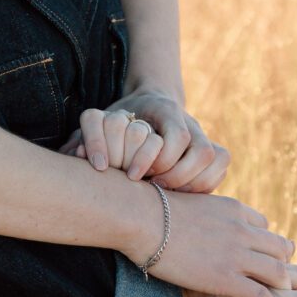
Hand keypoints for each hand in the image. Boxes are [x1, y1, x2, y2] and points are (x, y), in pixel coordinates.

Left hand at [60, 91, 229, 189]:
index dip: (159, 160)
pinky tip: (183, 193)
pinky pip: (221, 165)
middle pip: (202, 150)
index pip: (177, 136)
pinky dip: (206, 182)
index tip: (136, 176)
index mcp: (164, 108)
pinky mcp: (210, 147)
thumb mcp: (101, 120)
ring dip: (194, 182)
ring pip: (216, 156)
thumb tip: (75, 154)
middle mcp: (188, 119)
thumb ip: (88, 134)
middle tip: (153, 189)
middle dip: (177, 176)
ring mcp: (202, 132)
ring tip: (168, 193)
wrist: (148, 103)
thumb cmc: (118, 118)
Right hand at [124, 182, 296, 296]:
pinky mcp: (225, 278)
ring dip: (282, 287)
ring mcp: (236, 254)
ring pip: (278, 273)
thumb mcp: (192, 201)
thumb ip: (207, 210)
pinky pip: (261, 295)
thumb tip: (202, 215)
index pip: (265, 229)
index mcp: (234, 210)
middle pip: (280, 250)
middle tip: (276, 282)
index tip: (258, 258)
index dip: (265, 245)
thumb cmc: (155, 210)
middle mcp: (242, 230)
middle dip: (282, 266)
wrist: (143, 218)